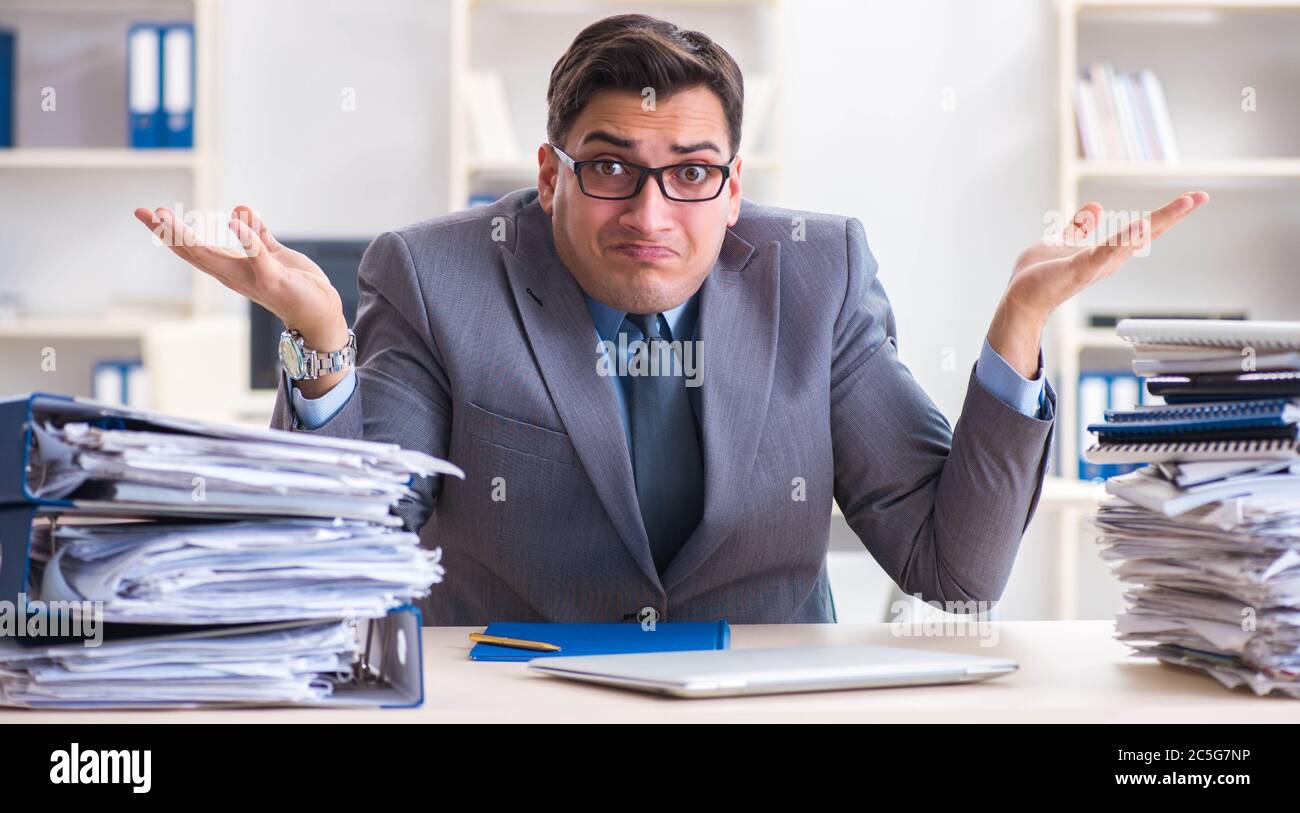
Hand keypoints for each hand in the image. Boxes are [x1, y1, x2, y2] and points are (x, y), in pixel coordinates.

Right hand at [133, 204, 349, 394]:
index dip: (170, 232)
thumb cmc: (296, 286)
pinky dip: (247, 240)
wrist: (321, 313)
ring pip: (215, 258)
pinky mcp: (275, 280)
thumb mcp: (272, 254)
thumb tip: (239, 209)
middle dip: (169, 234)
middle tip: (145, 213)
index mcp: (231, 267)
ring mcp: (253, 279)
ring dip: (190, 239)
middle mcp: (235, 275)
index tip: (147, 212)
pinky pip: (258, 258)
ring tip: (168, 217)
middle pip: (194, 253)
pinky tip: (233, 220)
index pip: (194, 249)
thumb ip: (257, 234)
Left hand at [987, 191, 1210, 377]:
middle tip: (1201, 196)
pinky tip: (1141, 225)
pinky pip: (1103, 253)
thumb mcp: (1063, 242)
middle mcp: (1108, 261)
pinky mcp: (1079, 270)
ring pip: (1131, 241)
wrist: (1019, 299)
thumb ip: (1080, 227)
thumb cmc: (1039, 275)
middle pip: (1145, 233)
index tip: (1194, 198)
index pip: (1142, 229)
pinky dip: (1122, 241)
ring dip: (1156, 222)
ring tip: (1183, 204)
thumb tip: (1097, 207)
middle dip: (1172, 215)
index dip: (1167, 214)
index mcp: (1107, 253)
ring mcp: (1095, 266)